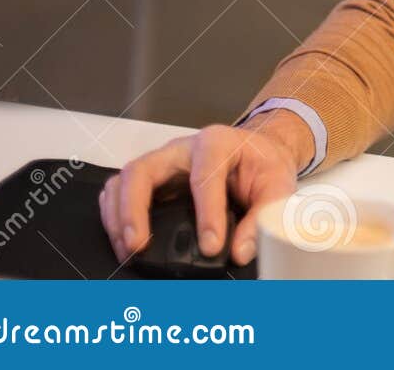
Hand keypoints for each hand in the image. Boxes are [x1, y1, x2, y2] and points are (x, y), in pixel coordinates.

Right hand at [98, 111, 309, 266]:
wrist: (257, 151)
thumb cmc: (264, 164)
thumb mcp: (278, 184)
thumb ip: (264, 216)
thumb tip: (241, 251)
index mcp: (218, 143)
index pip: (205, 175)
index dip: (207, 213)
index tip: (211, 246)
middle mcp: (182, 149)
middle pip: (143, 169)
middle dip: (134, 209)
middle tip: (138, 245)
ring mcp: (162, 163)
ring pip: (124, 180)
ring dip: (118, 216)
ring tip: (128, 249)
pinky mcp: (152, 180)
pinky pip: (120, 192)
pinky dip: (115, 217)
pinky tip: (125, 242)